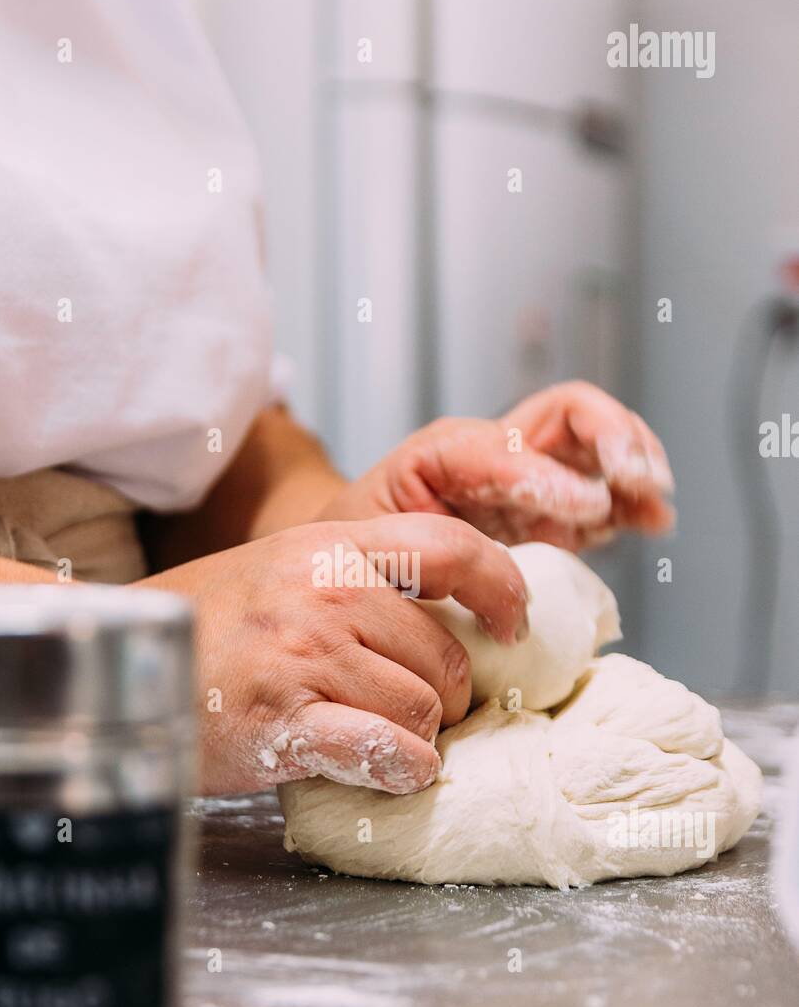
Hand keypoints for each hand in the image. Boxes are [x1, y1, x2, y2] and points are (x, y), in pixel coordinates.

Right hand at [138, 514, 526, 794]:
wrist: (124, 660)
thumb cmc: (214, 623)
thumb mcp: (290, 566)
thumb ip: (368, 580)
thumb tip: (464, 624)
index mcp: (331, 543)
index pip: (451, 546)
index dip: (501, 588)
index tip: (513, 626)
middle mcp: (323, 589)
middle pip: (446, 656)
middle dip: (443, 696)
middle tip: (406, 709)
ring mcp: (303, 652)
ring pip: (423, 710)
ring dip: (415, 736)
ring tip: (372, 733)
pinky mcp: (285, 718)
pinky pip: (385, 752)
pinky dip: (400, 771)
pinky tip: (390, 771)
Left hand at [320, 382, 673, 549]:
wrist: (352, 570)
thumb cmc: (356, 558)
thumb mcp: (378, 553)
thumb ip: (436, 561)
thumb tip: (510, 593)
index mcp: (445, 455)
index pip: (506, 446)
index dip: (548, 476)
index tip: (585, 508)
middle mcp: (498, 457)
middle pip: (568, 412)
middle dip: (611, 435)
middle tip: (633, 475)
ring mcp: (532, 484)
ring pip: (596, 443)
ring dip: (634, 459)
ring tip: (654, 495)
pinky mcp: (554, 519)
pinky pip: (605, 495)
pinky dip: (635, 502)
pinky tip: (655, 520)